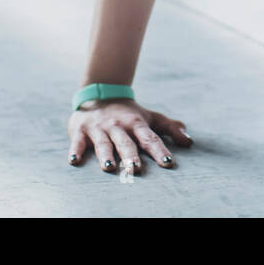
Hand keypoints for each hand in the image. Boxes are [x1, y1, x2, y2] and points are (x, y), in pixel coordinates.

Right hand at [67, 99, 192, 173]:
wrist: (100, 94)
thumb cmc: (129, 113)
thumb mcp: (150, 117)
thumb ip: (169, 128)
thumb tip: (189, 141)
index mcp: (136, 124)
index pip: (150, 138)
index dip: (159, 150)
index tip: (168, 163)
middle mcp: (118, 126)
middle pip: (126, 142)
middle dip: (131, 156)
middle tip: (136, 169)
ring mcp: (99, 128)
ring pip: (104, 143)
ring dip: (105, 155)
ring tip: (109, 168)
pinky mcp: (81, 130)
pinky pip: (78, 142)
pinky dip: (76, 150)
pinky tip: (74, 161)